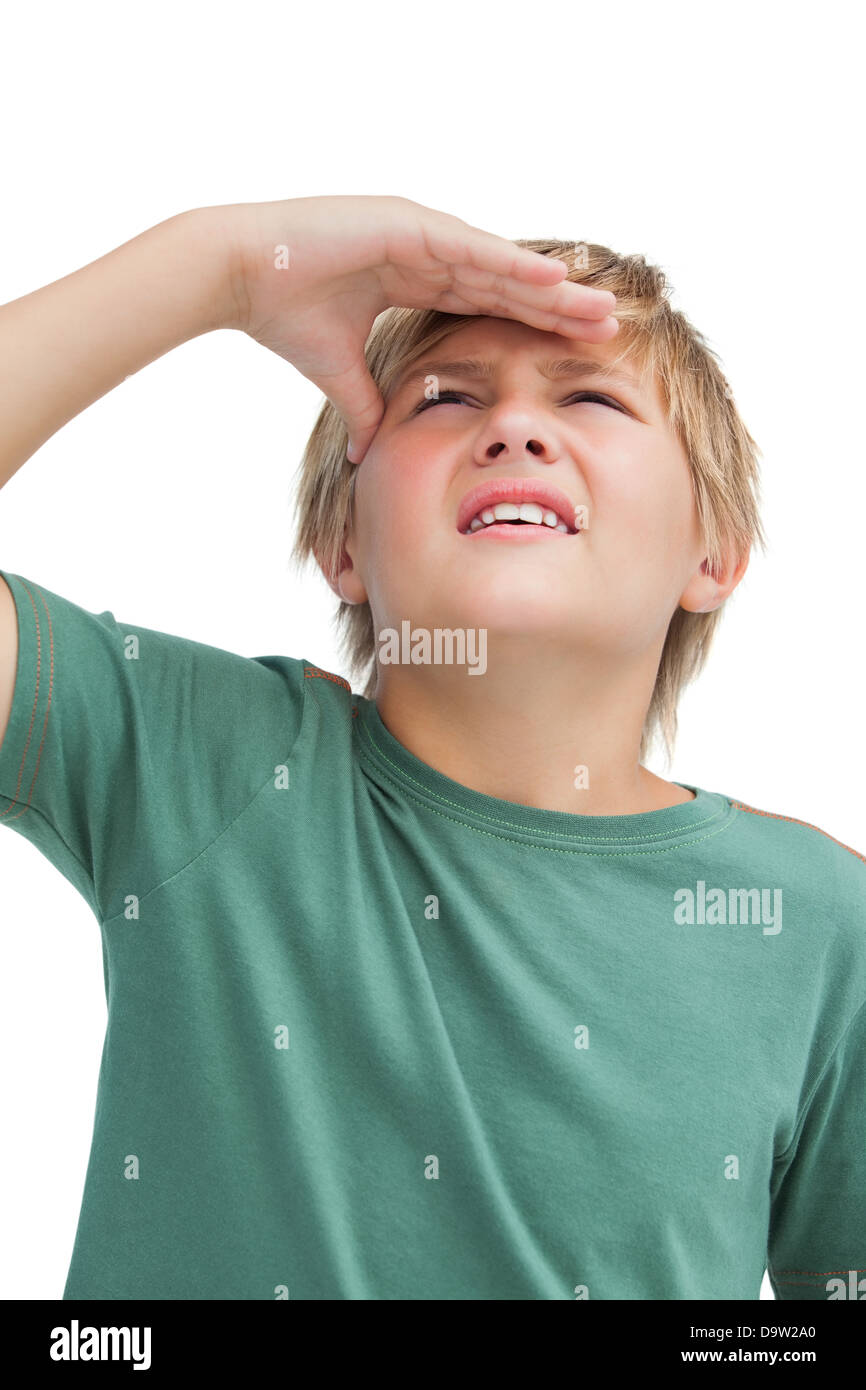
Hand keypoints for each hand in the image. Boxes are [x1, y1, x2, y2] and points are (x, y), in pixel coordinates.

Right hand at [225, 195, 618, 464]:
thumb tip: (371, 452)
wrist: (239, 277)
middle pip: (506, 285)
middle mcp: (425, 253)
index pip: (488, 305)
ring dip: (550, 288)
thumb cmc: (283, 315)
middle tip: (609, 326)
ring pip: (499, 265)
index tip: (574, 348)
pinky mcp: (406, 225)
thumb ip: (366, 407)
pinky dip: (511, 265)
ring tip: (598, 306)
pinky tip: (554, 281)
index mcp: (414, 280)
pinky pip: (470, 249)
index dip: (532, 325)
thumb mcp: (340, 374)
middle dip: (557, 307)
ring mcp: (419, 233)